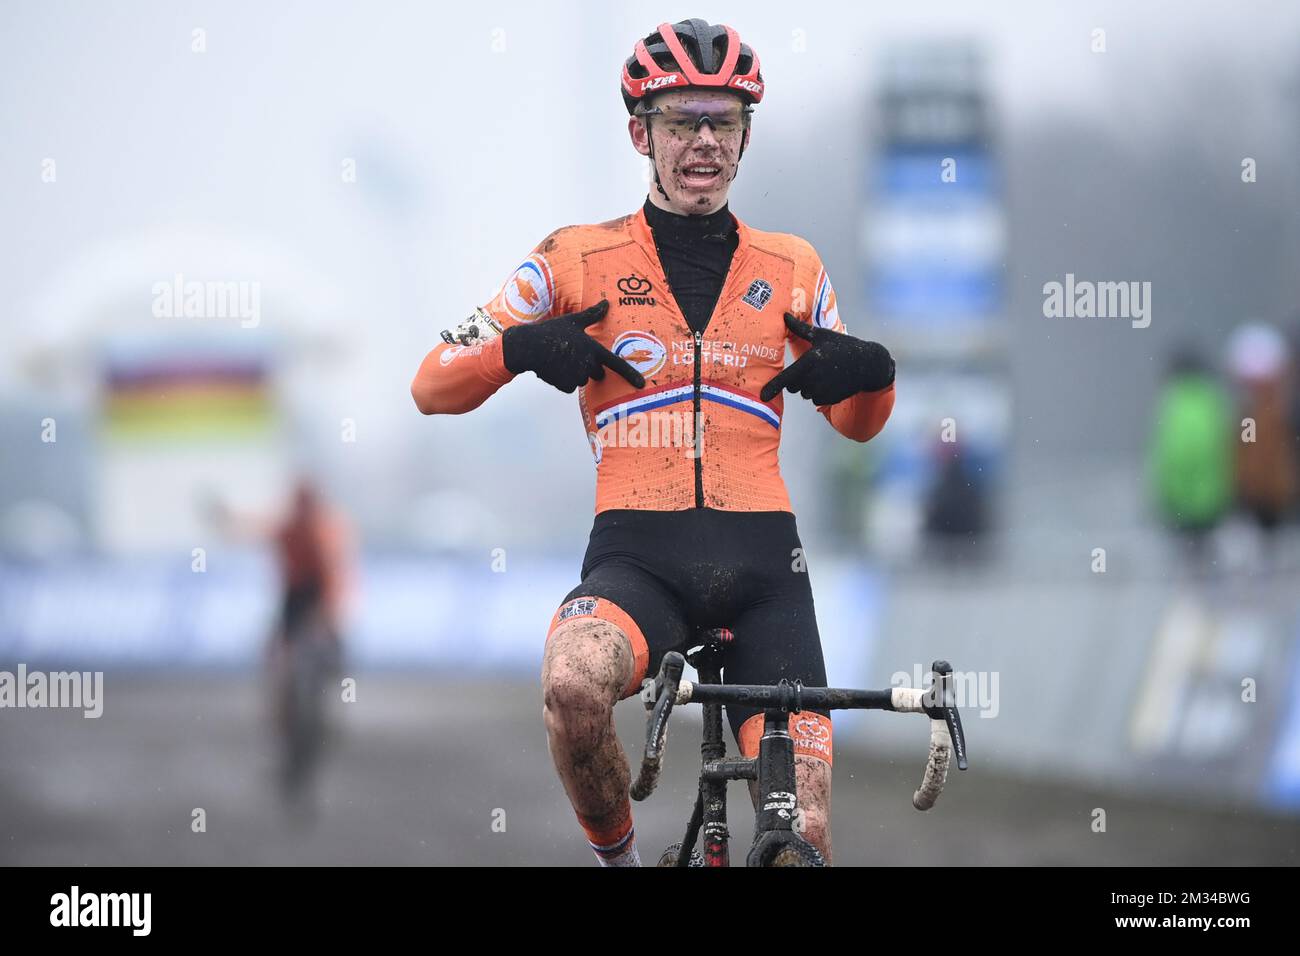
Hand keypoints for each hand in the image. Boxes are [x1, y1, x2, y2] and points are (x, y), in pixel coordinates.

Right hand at [501, 300, 645, 392]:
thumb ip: (593, 315)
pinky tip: (552, 368)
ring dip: (573, 373)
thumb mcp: (573, 320)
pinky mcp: (565, 385)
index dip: (630, 374)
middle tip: (572, 355)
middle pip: (597, 373)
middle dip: (589, 367)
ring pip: (581, 380)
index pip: (616, 363)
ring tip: (558, 359)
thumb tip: (606, 302)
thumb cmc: (552, 331)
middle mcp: (588, 364)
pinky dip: (562, 380)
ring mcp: (577, 376)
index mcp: (593, 349)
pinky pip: (569, 386)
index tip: (641, 384)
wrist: (528, 347)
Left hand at [760, 313, 893, 405]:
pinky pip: (815, 399)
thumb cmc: (842, 346)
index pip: (786, 378)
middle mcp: (815, 378)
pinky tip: (831, 381)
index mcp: (810, 361)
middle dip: (797, 380)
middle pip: (793, 387)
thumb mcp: (822, 335)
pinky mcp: (830, 399)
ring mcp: (823, 390)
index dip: (773, 388)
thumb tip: (784, 315)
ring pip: (804, 393)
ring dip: (809, 386)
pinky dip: (820, 392)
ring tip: (825, 373)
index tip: (762, 396)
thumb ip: (800, 329)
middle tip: (812, 368)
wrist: (867, 364)